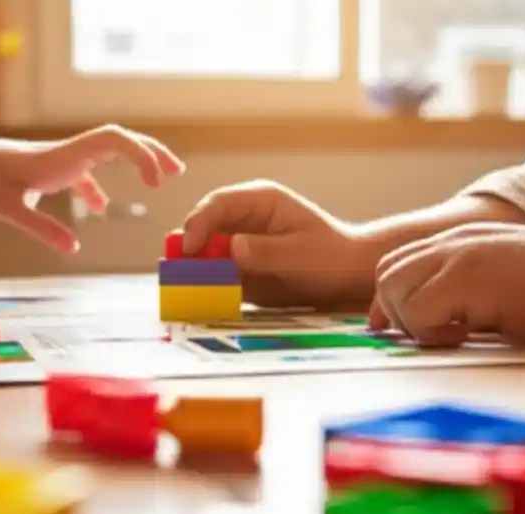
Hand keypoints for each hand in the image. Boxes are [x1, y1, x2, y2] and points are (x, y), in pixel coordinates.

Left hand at [0, 125, 184, 252]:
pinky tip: (99, 208)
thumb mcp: (5, 208)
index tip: (155, 181)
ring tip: (157, 180)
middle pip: (119, 141)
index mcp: (59, 158)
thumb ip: (40, 227)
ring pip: (104, 155)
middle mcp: (63, 154)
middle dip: (150, 152)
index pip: (112, 142)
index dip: (141, 155)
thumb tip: (73, 249)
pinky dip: (97, 186)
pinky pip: (82, 172)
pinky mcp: (45, 169)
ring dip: (132, 162)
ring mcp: (56, 160)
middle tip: (175, 173)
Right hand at [181, 181, 374, 307]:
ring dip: (193, 271)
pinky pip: (214, 277)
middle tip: (177, 272)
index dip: (199, 222)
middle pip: (203, 228)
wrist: (346, 277)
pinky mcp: (239, 270)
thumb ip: (267, 251)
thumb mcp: (302, 254)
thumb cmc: (331, 256)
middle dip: (188, 249)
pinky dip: (205, 287)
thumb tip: (232, 248)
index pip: (218, 204)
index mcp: (259, 201)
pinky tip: (200, 300)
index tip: (190, 247)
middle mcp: (243, 220)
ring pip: (203, 254)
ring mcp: (238, 245)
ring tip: (183, 289)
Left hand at [369, 224, 524, 346]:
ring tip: (457, 334)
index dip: (395, 301)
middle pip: (387, 274)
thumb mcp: (511, 279)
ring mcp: (461, 256)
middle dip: (396, 311)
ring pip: (393, 289)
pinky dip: (431, 332)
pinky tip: (467, 337)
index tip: (407, 329)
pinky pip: (418, 311)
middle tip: (435, 335)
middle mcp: (456, 242)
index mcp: (465, 241)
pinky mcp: (470, 278)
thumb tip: (449, 319)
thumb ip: (474, 289)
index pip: (401, 264)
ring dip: (413, 321)